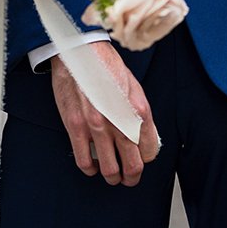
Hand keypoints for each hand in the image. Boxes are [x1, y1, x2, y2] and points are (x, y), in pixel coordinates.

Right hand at [50, 43, 159, 187]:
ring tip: (111, 174)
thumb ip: (140, 113)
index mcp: (138, 110)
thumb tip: (143, 136)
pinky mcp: (76, 127)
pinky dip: (90, 170)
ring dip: (112, 177)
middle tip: (129, 177)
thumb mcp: (133, 86)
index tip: (141, 157)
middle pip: (133, 167)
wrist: (79, 50)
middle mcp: (120, 122)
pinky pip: (84, 162)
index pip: (150, 150)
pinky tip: (91, 165)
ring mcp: (97, 127)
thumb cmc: (106, 64)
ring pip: (110, 171)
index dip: (146, 158)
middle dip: (132, 177)